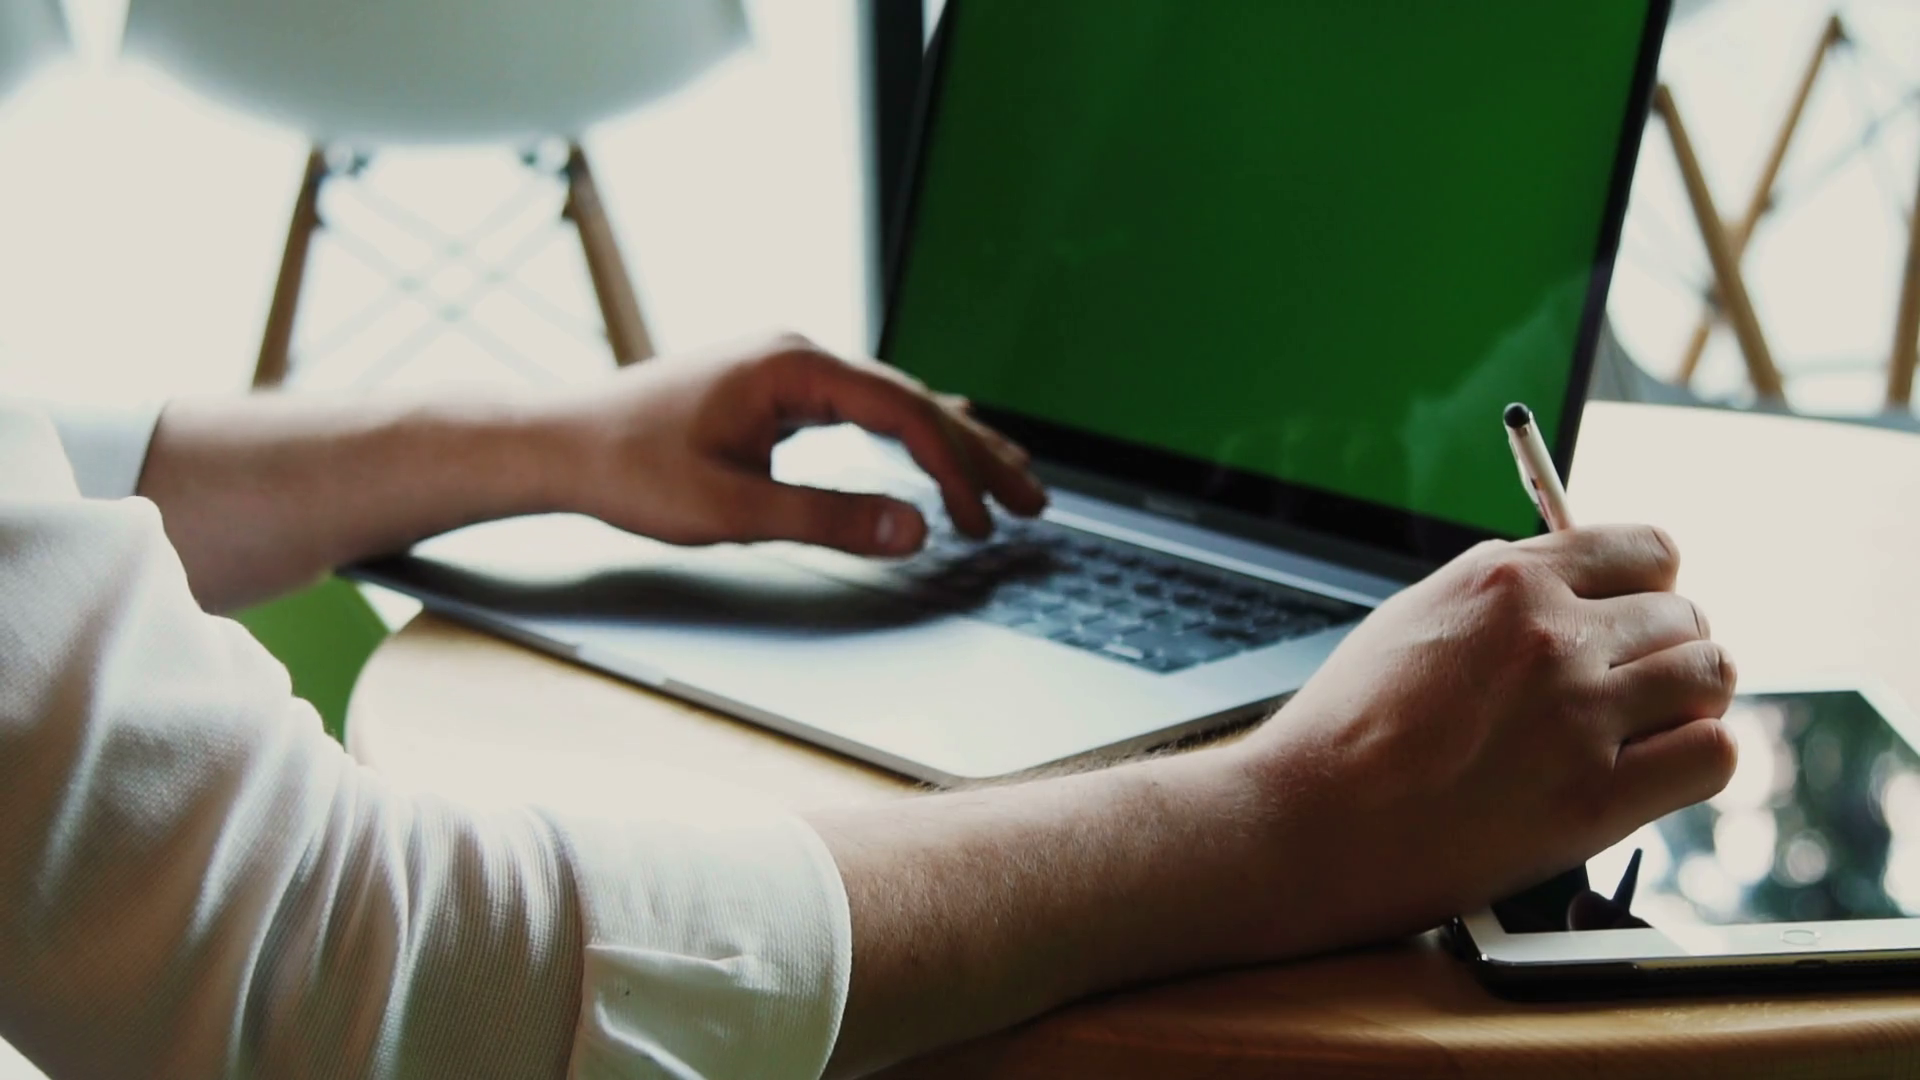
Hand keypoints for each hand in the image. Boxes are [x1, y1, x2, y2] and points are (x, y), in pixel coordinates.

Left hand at [542, 333, 1046, 553]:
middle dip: (978, 454)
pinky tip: (938, 450)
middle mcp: (801, 355)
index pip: (905, 413)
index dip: (954, 470)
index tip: (982, 521)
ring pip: (897, 403)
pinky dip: (911, 436)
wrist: (562, 442)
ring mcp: (791, 369)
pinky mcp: (779, 390)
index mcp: (795, 368)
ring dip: (953, 444)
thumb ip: (829, 518)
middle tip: (1033, 502)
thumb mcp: (732, 509)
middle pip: (916, 401)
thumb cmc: (631, 469)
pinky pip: (866, 409)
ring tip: (1011, 481)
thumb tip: (916, 529)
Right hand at [1228, 526, 1736, 952]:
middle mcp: (1552, 635)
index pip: (1650, 548)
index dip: (1652, 585)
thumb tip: (1573, 591)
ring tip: (1651, 727)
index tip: (1638, 616)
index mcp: (1507, 578)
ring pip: (1711, 675)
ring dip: (1691, 700)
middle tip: (1633, 688)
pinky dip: (1697, 757)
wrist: (1311, 818)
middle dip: (1668, 648)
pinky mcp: (1597, 797)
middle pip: (1685, 615)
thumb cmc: (1346, 728)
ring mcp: (1579, 715)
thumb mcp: (1414, 617)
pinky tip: (1655, 769)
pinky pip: (1712, 754)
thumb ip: (1502, 597)